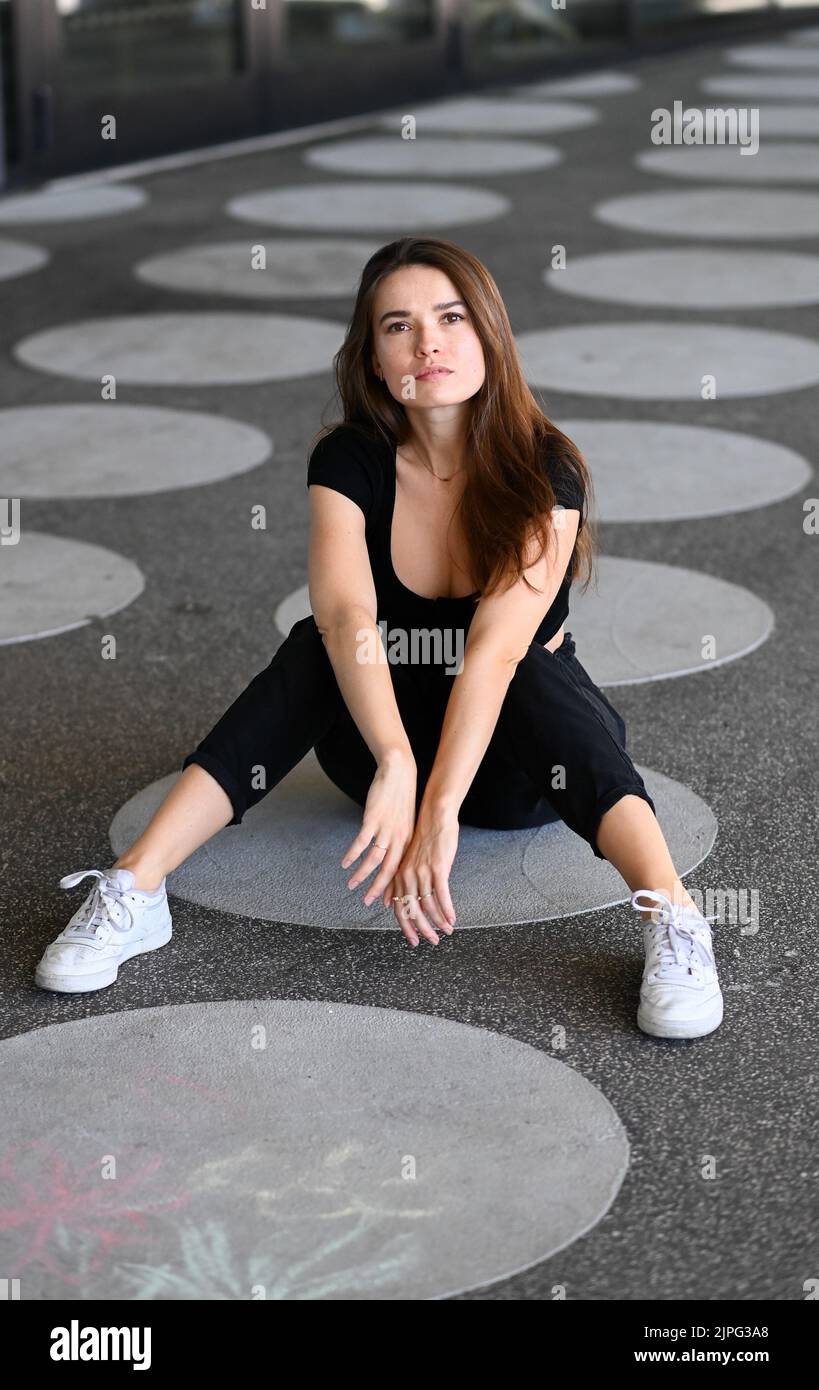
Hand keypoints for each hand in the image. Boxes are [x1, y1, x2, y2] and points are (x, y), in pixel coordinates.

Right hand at [341, 751, 416, 908]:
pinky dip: (352, 855)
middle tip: (367, 902)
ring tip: (352, 885)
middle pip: (389, 870)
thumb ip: (399, 838)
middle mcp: (399, 838)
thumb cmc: (400, 796)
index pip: (400, 870)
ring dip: (361, 874)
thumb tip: (390, 853)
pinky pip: (362, 842)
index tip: (385, 902)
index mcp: (407, 840)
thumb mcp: (405, 821)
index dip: (392, 887)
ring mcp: (386, 829)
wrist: (399, 772)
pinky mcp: (374, 819)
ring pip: (374, 860)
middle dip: (378, 889)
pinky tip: (345, 863)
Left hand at [383, 804, 458, 946]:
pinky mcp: (437, 868)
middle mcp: (407, 877)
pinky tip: (452, 920)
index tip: (413, 940)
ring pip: (428, 906)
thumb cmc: (426, 839)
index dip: (406, 927)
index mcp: (400, 876)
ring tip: (446, 932)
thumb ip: (408, 880)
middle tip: (431, 942)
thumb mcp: (412, 861)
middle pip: (412, 912)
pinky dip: (447, 910)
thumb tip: (409, 899)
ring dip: (438, 923)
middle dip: (422, 930)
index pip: (398, 908)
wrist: (435, 817)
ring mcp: (422, 873)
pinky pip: (442, 896)